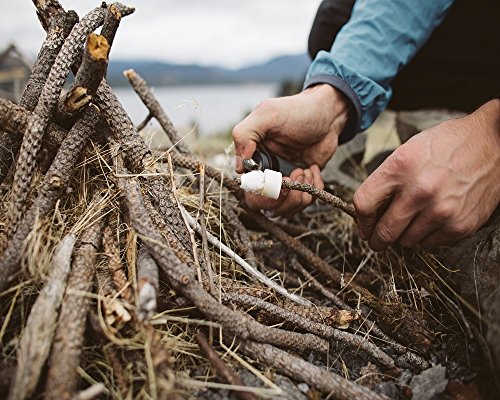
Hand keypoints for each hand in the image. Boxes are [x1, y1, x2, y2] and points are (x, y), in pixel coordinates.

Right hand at [233, 84, 348, 214]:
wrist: (328, 114)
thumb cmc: (297, 111)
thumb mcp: (267, 114)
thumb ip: (244, 134)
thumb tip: (239, 168)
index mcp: (253, 159)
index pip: (248, 189)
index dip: (263, 191)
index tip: (279, 178)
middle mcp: (266, 173)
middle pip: (265, 205)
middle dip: (281, 199)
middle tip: (293, 180)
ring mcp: (285, 181)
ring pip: (285, 209)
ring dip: (299, 194)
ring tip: (305, 170)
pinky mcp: (303, 184)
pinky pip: (305, 202)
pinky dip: (313, 188)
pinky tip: (313, 169)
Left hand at [354, 99, 499, 250]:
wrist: (493, 144)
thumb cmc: (447, 145)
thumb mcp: (407, 151)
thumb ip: (385, 181)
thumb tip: (369, 212)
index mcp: (400, 168)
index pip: (364, 205)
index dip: (360, 220)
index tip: (363, 225)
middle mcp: (419, 191)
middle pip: (383, 232)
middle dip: (376, 240)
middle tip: (377, 240)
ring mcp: (440, 211)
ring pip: (405, 242)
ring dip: (403, 237)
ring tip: (411, 222)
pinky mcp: (459, 226)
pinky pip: (429, 245)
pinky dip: (426, 238)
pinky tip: (431, 220)